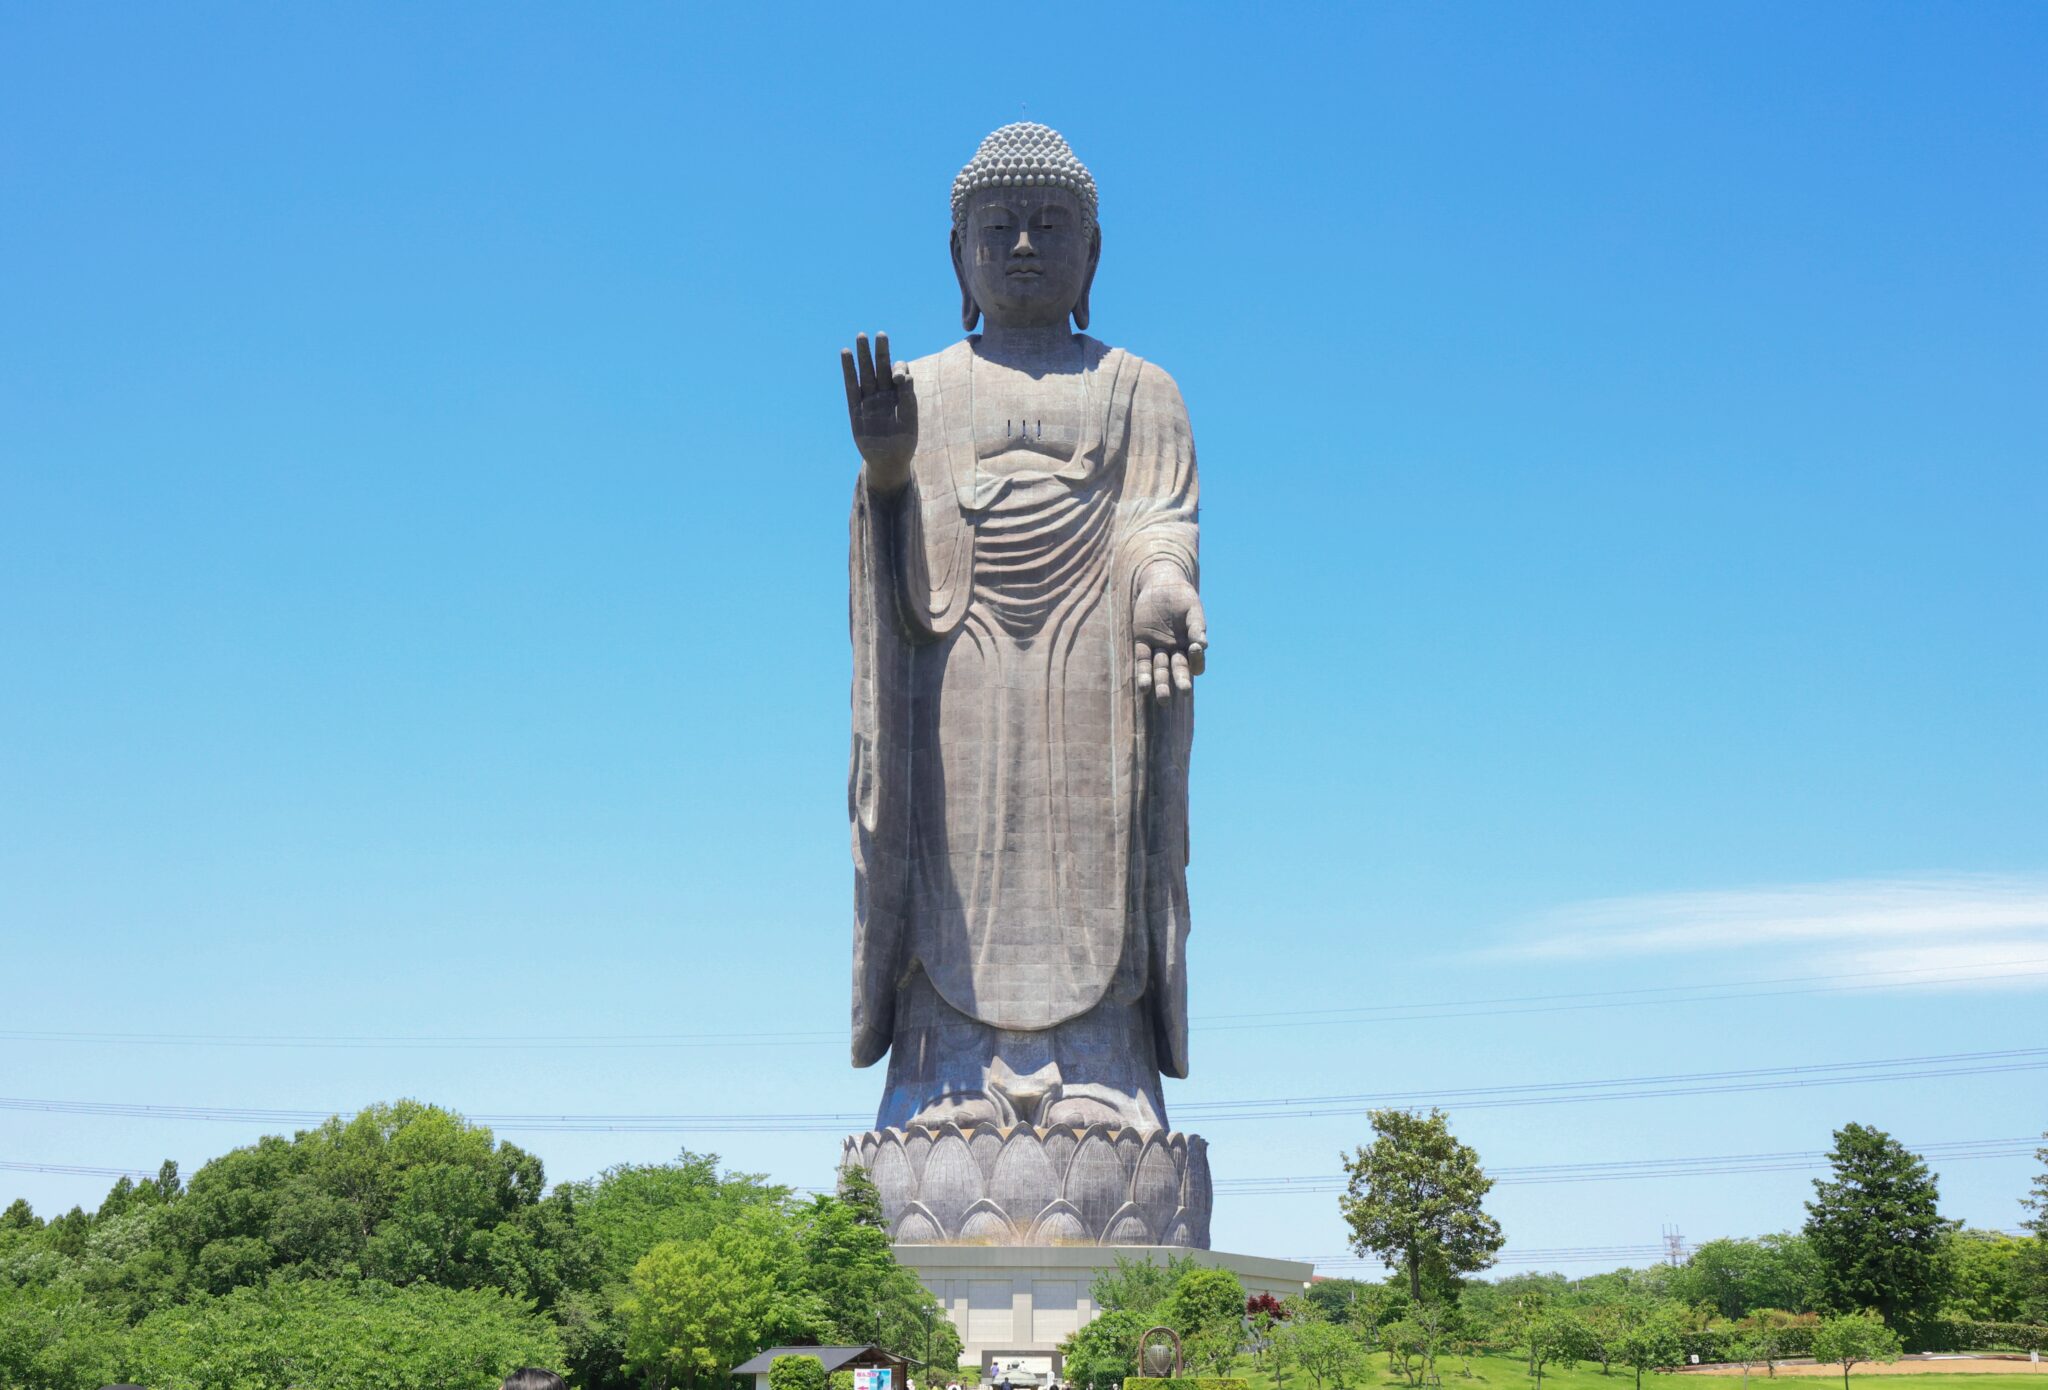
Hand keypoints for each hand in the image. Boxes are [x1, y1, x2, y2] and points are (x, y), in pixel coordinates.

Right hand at [840, 331, 916, 490]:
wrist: (889, 462)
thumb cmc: (904, 442)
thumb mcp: (910, 422)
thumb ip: (908, 399)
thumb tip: (906, 377)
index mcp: (901, 395)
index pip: (900, 374)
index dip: (899, 369)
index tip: (898, 378)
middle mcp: (885, 394)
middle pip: (882, 368)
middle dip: (881, 352)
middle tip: (879, 334)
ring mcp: (870, 400)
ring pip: (866, 373)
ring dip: (863, 356)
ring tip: (860, 337)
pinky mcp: (856, 408)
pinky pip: (851, 386)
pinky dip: (849, 371)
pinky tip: (845, 354)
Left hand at [1132, 563, 1206, 702]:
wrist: (1161, 583)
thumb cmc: (1182, 597)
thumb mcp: (1192, 609)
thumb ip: (1197, 626)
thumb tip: (1203, 645)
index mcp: (1190, 645)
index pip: (1195, 662)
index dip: (1197, 660)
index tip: (1196, 649)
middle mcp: (1175, 650)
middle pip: (1178, 669)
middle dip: (1180, 681)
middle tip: (1184, 693)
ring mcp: (1158, 647)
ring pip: (1159, 669)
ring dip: (1161, 683)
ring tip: (1162, 699)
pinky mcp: (1142, 641)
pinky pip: (1143, 660)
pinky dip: (1143, 673)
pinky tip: (1144, 687)